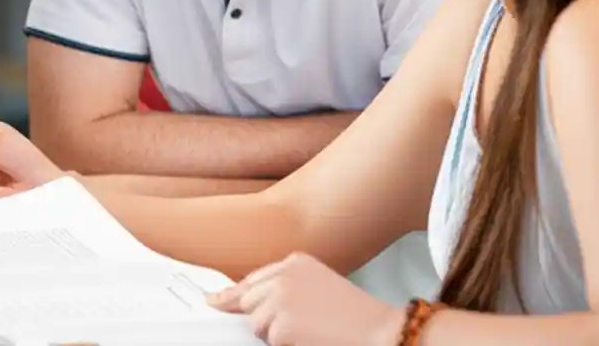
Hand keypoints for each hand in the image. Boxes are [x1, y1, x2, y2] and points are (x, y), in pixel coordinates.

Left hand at [208, 252, 404, 345]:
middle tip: (293, 327)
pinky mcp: (281, 323)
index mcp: (295, 261)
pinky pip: (269, 341)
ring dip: (275, 334)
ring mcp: (280, 297)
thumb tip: (232, 300)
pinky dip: (286, 345)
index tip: (215, 300)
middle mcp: (284, 274)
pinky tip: (311, 339)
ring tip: (310, 332)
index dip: (235, 295)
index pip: (253, 279)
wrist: (383, 331)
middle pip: (247, 300)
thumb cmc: (356, 316)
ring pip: (256, 324)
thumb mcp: (317, 287)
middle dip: (260, 317)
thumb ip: (283, 288)